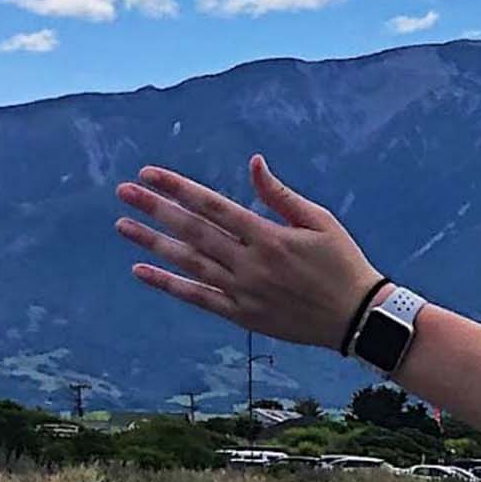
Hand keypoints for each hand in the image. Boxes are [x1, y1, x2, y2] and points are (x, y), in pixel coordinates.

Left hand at [115, 156, 383, 350]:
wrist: (357, 317)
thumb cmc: (342, 263)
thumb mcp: (321, 221)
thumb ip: (281, 195)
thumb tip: (253, 163)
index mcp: (270, 236)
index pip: (213, 206)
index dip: (179, 188)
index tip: (149, 174)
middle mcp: (251, 263)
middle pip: (193, 231)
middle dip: (156, 209)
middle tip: (124, 192)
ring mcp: (243, 291)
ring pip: (189, 263)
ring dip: (153, 244)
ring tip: (123, 226)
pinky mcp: (242, 314)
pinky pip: (197, 297)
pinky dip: (168, 284)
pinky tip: (142, 271)